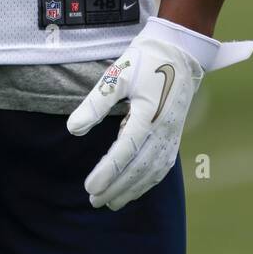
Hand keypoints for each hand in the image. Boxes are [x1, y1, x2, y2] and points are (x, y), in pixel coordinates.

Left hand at [67, 31, 203, 210]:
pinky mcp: (175, 135)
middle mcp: (163, 130)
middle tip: (94, 201)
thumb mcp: (116, 76)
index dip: (108, 172)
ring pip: (153, 171)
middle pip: (139, 168)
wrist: (179, 51)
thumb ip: (95, 104)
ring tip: (112, 202)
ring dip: (132, 189)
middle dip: (117, 187)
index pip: (125, 152)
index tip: (90, 187)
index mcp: (149, 115)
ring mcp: (172, 135)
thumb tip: (72, 129)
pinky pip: (163, 165)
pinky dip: (148, 181)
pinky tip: (136, 188)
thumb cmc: (145, 60)